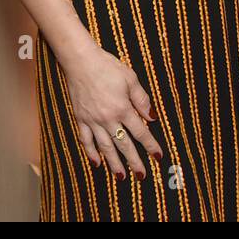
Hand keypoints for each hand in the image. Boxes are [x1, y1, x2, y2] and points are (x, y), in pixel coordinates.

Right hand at [63, 47, 162, 178]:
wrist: (80, 62)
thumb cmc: (107, 67)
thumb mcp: (130, 79)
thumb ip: (142, 99)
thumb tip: (152, 117)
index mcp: (123, 108)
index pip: (140, 132)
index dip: (150, 145)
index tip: (158, 156)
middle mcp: (108, 119)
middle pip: (124, 144)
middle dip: (134, 161)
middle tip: (141, 175)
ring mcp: (92, 120)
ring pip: (105, 147)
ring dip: (114, 163)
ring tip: (121, 176)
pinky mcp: (80, 119)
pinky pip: (86, 140)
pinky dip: (91, 153)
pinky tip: (96, 163)